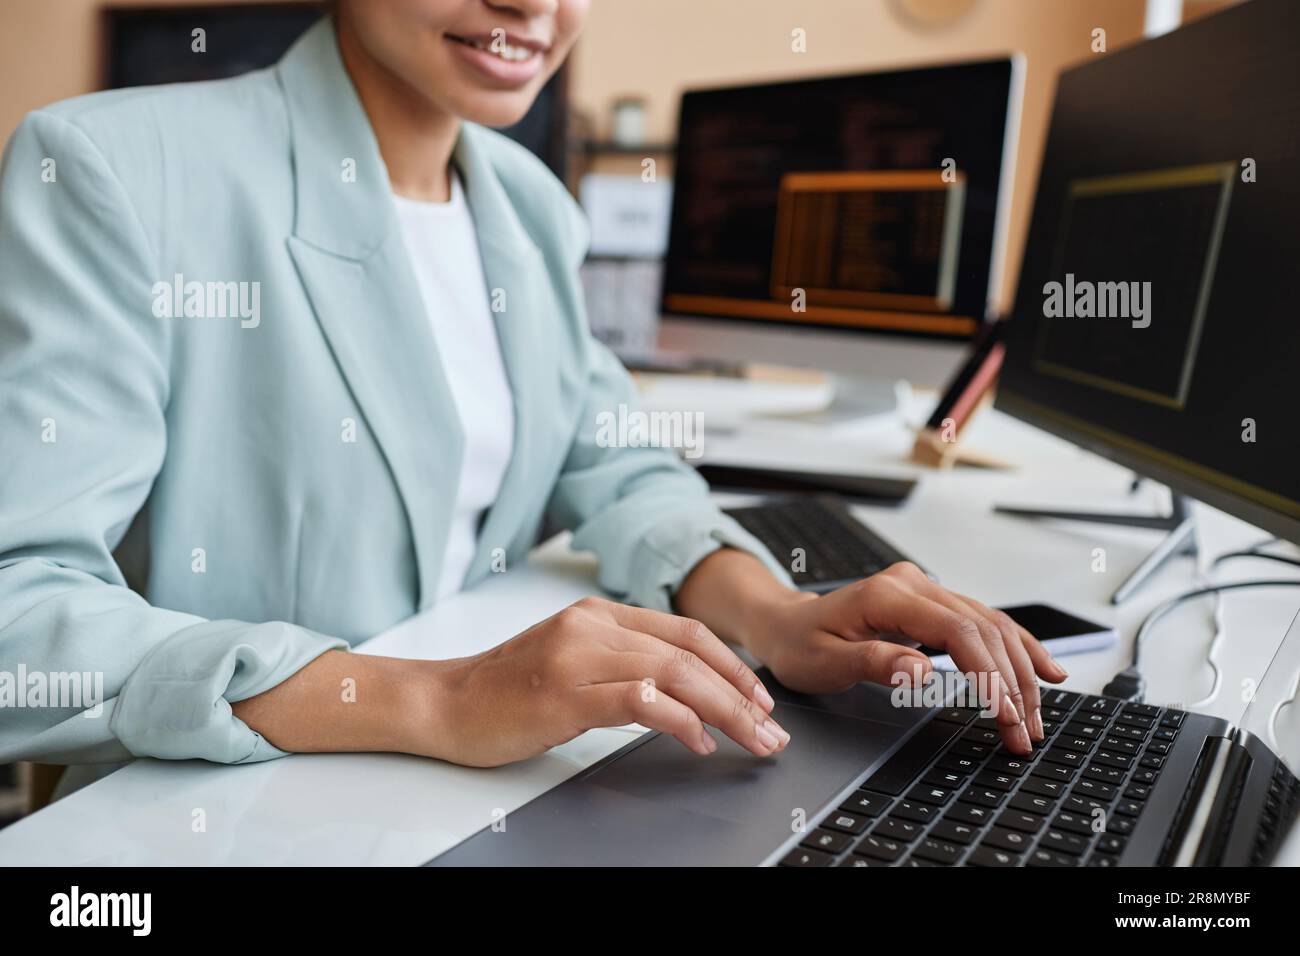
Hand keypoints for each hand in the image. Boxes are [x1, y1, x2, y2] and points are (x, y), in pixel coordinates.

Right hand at [424, 597, 790, 766]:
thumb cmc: (504, 691)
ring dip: (725, 710)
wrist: (441, 704)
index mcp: (598, 614)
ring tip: (753, 739)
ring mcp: (577, 657)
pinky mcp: (563, 693)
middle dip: (742, 694)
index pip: (685, 631)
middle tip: (772, 730)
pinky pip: (639, 701)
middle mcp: (592, 627)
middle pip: (689, 654)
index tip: (761, 697)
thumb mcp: (570, 661)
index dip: (732, 664)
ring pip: (674, 674)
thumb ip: (620, 662)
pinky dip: (679, 721)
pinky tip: (699, 741)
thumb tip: (682, 694)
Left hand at [749, 562, 1068, 755]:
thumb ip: (874, 663)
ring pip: (993, 626)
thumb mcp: (824, 662)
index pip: (957, 630)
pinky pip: (985, 623)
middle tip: (1026, 732)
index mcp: (888, 596)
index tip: (1005, 713)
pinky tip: (1046, 670)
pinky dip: (1018, 648)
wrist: (786, 623)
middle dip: (1012, 683)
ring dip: (1021, 671)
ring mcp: (926, 591)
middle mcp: (914, 585)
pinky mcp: (933, 603)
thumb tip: (920, 671)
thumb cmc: (799, 644)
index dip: (988, 673)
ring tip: (1037, 716)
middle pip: (984, 629)